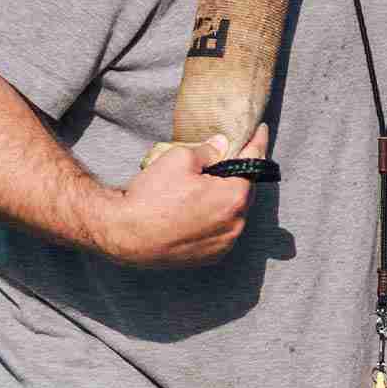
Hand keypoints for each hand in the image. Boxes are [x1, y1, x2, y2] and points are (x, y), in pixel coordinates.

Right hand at [100, 124, 269, 266]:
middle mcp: (235, 225)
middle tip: (232, 155)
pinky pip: (222, 230)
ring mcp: (224, 244)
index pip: (254, 162)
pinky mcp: (210, 256)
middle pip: (245, 190)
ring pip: (234, 212)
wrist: (126, 234)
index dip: (258, 142)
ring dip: (228, 197)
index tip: (260, 130)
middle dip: (240, 172)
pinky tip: (201, 207)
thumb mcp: (180, 159)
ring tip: (211, 183)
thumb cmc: (152, 196)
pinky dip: (217, 217)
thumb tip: (222, 145)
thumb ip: (209, 150)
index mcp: (234, 198)